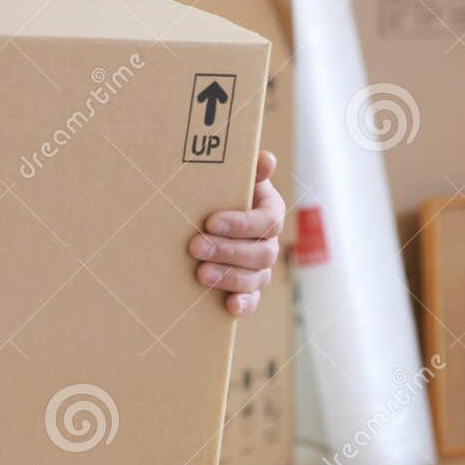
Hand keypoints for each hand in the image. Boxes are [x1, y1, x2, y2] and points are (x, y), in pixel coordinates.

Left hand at [188, 149, 284, 316]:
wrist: (204, 215)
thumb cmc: (218, 190)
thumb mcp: (230, 176)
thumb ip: (249, 169)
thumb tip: (267, 159)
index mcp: (269, 210)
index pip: (266, 220)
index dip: (240, 223)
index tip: (210, 221)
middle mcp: (269, 241)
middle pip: (261, 252)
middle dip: (227, 250)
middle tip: (195, 247)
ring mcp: (260, 267)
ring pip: (257, 277)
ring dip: (229, 277)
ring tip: (201, 274)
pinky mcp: (248, 288)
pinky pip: (253, 300)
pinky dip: (244, 304)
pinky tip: (229, 305)